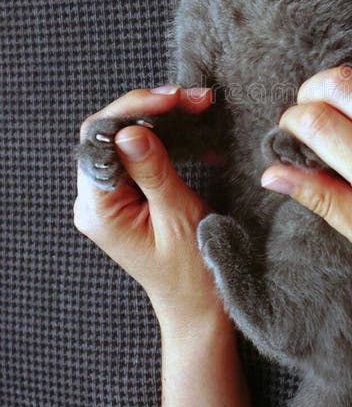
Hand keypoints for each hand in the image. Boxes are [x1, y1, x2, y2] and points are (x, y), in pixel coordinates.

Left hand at [74, 86, 223, 331]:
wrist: (200, 308)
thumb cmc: (193, 272)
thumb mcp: (178, 218)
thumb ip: (153, 172)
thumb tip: (132, 129)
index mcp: (99, 209)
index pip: (98, 140)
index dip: (133, 110)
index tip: (174, 100)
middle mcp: (96, 200)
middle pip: (109, 133)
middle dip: (151, 109)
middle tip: (194, 98)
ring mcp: (111, 197)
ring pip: (127, 138)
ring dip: (165, 119)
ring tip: (201, 106)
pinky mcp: (129, 195)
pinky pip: (141, 153)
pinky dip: (170, 137)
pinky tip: (200, 135)